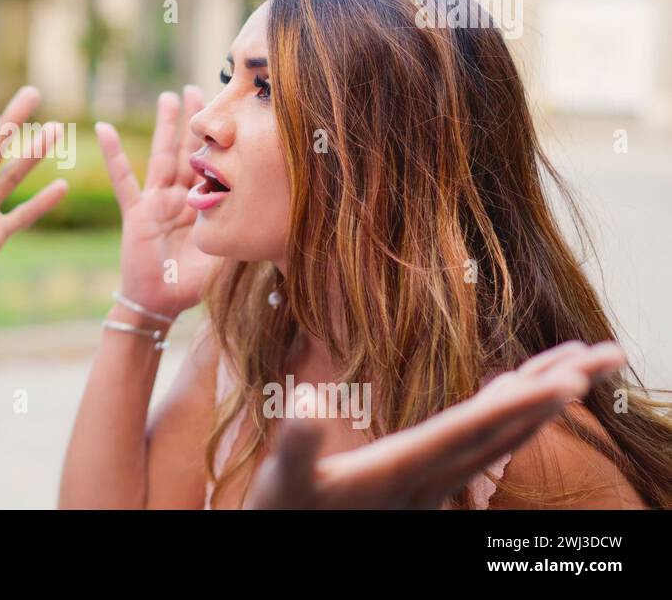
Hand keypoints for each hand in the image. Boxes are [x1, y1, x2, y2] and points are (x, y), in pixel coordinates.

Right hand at [96, 87, 219, 321]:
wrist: (160, 303)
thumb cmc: (192, 284)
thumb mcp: (225, 252)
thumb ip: (239, 230)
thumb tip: (272, 212)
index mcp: (203, 205)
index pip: (214, 165)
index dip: (221, 141)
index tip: (232, 112)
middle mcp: (180, 197)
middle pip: (188, 150)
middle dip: (195, 121)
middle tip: (202, 89)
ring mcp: (156, 202)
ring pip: (161, 155)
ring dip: (165, 126)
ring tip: (170, 96)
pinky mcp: (136, 211)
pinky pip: (123, 178)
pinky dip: (113, 153)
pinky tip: (104, 128)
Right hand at [242, 341, 626, 508]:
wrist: (291, 540)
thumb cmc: (285, 511)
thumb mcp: (284, 479)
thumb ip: (299, 446)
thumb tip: (307, 402)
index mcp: (406, 468)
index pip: (477, 430)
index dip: (526, 404)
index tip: (573, 378)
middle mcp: (432, 476)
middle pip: (509, 429)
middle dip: (559, 391)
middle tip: (609, 353)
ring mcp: (434, 481)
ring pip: (502, 437)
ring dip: (543, 400)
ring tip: (579, 365)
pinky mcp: (426, 480)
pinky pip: (482, 443)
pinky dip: (506, 414)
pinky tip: (509, 390)